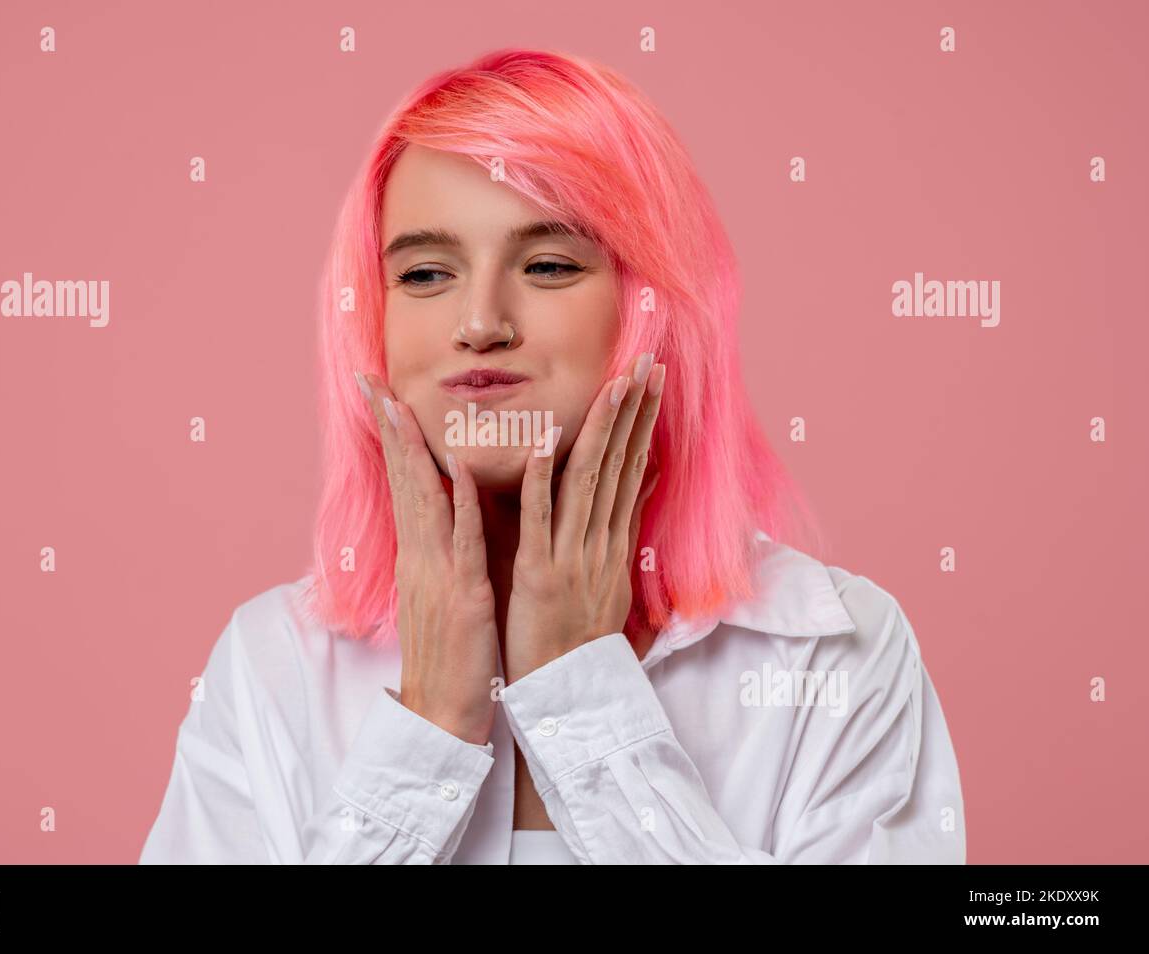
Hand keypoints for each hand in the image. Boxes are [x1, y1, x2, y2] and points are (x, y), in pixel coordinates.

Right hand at [356, 371, 500, 745]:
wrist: (442, 712)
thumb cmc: (448, 653)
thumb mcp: (439, 592)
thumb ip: (439, 548)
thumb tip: (442, 511)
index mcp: (417, 554)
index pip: (402, 481)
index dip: (391, 436)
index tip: (379, 393)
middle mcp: (420, 556)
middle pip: (402, 479)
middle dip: (389, 426)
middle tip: (373, 379)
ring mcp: (438, 573)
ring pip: (424, 499)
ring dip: (414, 451)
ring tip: (402, 404)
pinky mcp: (462, 594)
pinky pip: (460, 541)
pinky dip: (458, 503)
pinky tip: (456, 470)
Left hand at [503, 353, 665, 683]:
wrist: (565, 694)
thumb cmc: (579, 637)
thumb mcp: (612, 577)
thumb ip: (623, 525)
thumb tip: (642, 480)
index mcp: (612, 541)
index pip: (632, 467)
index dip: (643, 420)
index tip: (653, 378)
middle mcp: (599, 542)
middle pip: (620, 464)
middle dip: (635, 410)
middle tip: (648, 360)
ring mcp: (572, 557)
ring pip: (589, 481)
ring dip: (602, 429)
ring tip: (615, 383)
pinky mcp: (540, 575)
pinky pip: (541, 520)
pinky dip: (543, 479)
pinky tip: (547, 441)